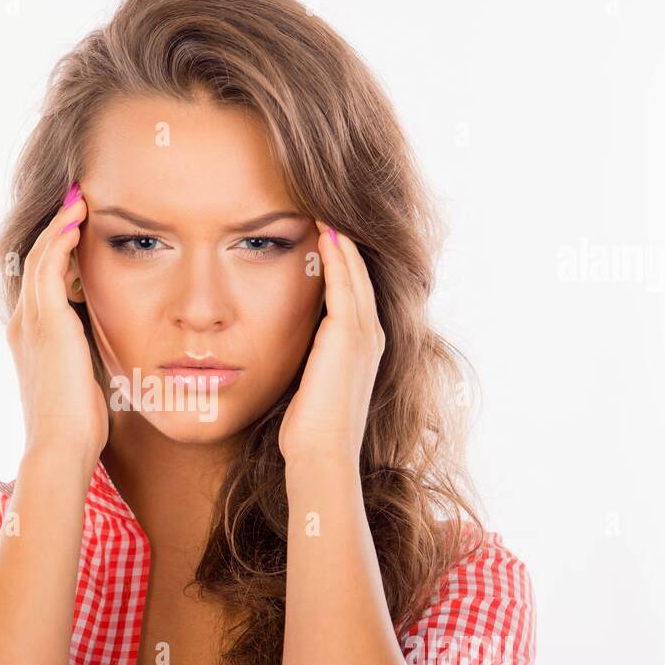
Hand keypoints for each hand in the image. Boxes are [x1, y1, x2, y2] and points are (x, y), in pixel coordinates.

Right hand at [6, 183, 106, 468]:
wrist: (61, 446)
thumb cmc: (78, 427)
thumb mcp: (85, 382)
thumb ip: (92, 357)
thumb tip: (117, 346)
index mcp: (33, 340)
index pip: (44, 284)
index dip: (60, 255)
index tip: (81, 232)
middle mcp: (24, 325)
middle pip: (37, 262)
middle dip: (57, 231)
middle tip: (78, 202)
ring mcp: (30, 321)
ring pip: (41, 256)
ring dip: (61, 225)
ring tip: (80, 200)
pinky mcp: (44, 321)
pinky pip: (48, 265)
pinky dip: (61, 238)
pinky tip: (78, 220)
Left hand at [278, 220, 385, 465]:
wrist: (322, 453)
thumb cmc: (310, 432)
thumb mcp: (312, 388)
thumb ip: (309, 363)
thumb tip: (293, 354)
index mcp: (363, 349)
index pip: (355, 294)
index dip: (344, 264)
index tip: (327, 237)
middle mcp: (371, 337)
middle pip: (361, 276)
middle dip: (347, 244)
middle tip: (330, 210)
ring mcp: (364, 335)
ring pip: (356, 273)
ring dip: (343, 241)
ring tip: (327, 210)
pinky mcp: (349, 334)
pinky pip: (344, 283)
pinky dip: (338, 255)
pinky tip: (325, 232)